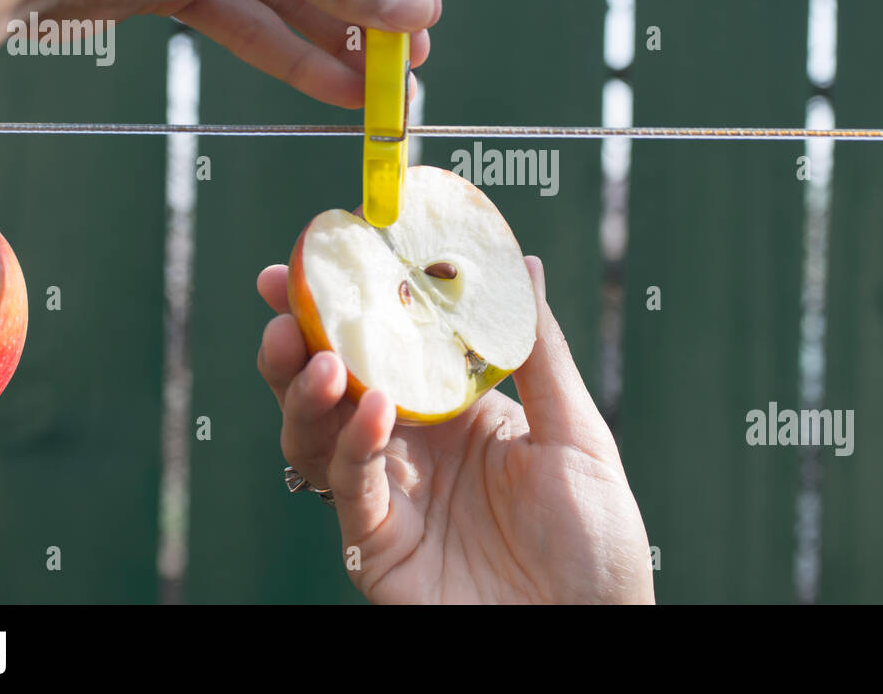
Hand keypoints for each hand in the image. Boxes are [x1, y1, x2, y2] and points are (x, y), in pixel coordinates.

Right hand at [256, 256, 655, 603]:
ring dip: (308, 390)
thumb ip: (537, 350)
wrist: (592, 631)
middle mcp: (413, 446)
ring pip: (318, 433)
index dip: (354, 301)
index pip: (391, 344)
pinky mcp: (377, 545)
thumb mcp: (575, 432)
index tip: (325, 250)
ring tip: (320, 355)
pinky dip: (351, 445)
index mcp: (457, 411)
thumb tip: (519, 261)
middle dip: (303, 336)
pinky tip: (372, 409)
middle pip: (335, 382)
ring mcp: (391, 495)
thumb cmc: (597, 540)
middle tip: (285, 295)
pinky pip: (351, 486)